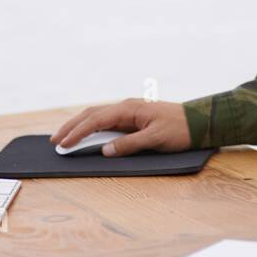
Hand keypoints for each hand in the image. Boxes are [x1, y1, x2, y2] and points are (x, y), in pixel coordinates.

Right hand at [50, 99, 191, 155]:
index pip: (96, 120)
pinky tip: (87, 134)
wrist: (201, 121)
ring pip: (98, 115)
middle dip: (72, 127)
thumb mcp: (155, 139)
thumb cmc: (180, 129)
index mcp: (129, 108)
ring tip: (65, 137)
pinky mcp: (134, 117)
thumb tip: (105, 150)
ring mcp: (130, 110)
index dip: (77, 132)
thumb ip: (129, 145)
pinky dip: (93, 127)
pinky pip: (108, 120)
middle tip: (55, 140)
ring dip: (80, 126)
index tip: (63, 143)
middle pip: (92, 114)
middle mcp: (126, 106)